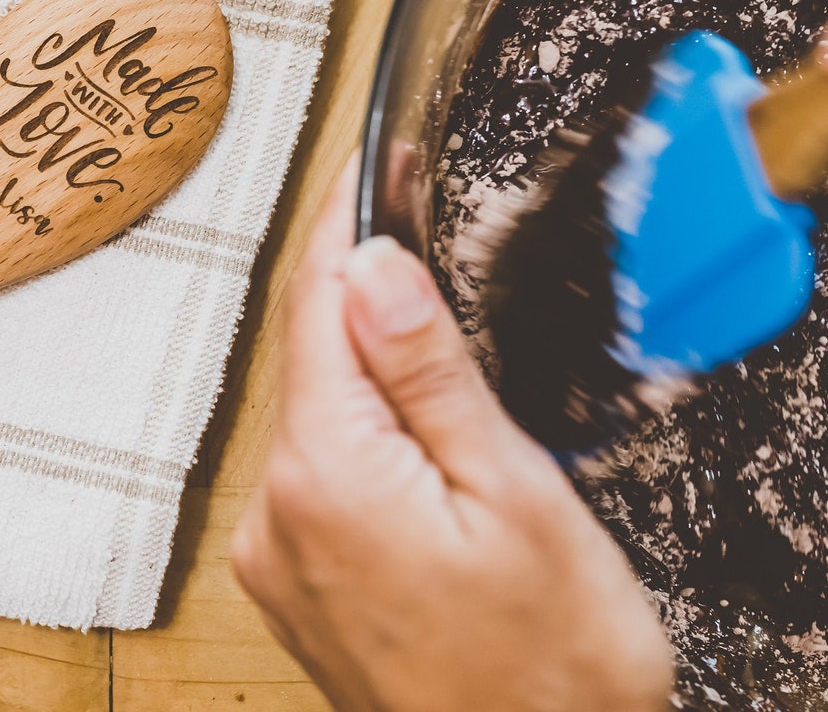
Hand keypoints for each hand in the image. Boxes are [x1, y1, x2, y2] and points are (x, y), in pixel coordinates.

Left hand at [233, 163, 672, 711]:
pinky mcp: (295, 582)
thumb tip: (373, 265)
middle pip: (309, 352)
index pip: (314, 300)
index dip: (347, 223)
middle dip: (363, 291)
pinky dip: (359, 432)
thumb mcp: (517, 497)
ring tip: (441, 339)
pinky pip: (316, 472)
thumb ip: (430, 375)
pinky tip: (417, 435)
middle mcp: (275, 512)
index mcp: (326, 474)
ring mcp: (277, 555)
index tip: (378, 167)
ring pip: (315, 410)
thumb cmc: (552, 672)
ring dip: (366, 365)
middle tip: (423, 229)